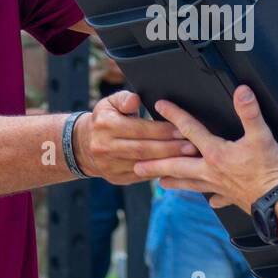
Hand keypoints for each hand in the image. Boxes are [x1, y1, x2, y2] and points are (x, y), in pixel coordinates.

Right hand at [73, 90, 196, 184]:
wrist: (84, 146)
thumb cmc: (105, 120)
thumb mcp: (109, 103)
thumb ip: (124, 99)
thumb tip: (136, 100)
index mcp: (105, 125)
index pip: (139, 128)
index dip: (162, 130)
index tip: (183, 129)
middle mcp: (105, 147)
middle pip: (143, 149)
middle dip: (170, 148)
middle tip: (192, 146)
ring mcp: (110, 165)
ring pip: (144, 165)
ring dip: (168, 162)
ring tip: (189, 158)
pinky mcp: (116, 178)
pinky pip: (142, 176)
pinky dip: (160, 172)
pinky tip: (176, 168)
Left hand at [133, 85, 277, 214]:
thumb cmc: (269, 171)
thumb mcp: (261, 136)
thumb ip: (249, 112)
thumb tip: (241, 92)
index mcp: (216, 153)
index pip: (190, 130)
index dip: (175, 115)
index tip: (159, 106)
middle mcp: (211, 171)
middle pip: (178, 166)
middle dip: (156, 164)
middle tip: (138, 166)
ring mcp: (218, 186)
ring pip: (190, 183)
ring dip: (174, 182)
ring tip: (160, 184)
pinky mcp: (231, 197)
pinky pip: (216, 197)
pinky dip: (210, 198)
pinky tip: (209, 201)